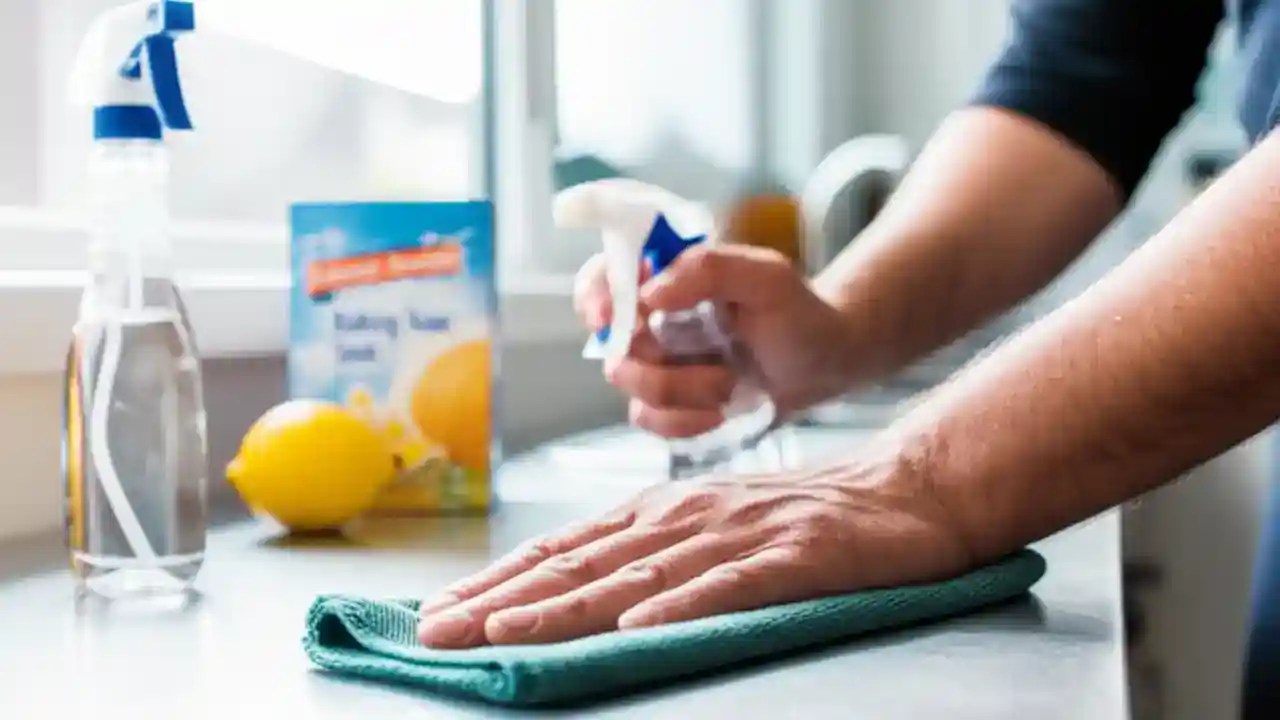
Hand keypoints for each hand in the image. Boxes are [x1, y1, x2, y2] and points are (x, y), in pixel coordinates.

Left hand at [417, 446, 974, 646]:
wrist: (901, 491)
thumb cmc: (798, 515)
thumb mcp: (709, 525)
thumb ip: (648, 554)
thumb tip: (575, 592)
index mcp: (658, 511)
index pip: (561, 550)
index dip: (496, 581)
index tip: (439, 612)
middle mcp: (682, 517)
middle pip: (579, 564)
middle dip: (500, 599)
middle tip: (437, 631)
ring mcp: (733, 536)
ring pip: (635, 576)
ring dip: (564, 606)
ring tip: (504, 632)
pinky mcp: (789, 558)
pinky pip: (728, 587)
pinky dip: (681, 605)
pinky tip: (638, 627)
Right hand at [575, 243, 863, 438]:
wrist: (823, 363)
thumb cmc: (797, 311)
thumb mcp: (767, 277)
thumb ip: (710, 269)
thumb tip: (649, 291)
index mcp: (665, 277)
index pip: (603, 276)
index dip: (594, 295)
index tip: (607, 318)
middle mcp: (649, 319)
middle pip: (611, 343)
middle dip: (660, 362)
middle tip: (716, 361)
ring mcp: (655, 364)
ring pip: (632, 385)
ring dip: (686, 390)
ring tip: (731, 384)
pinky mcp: (667, 405)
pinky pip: (649, 419)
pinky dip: (687, 421)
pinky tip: (722, 411)